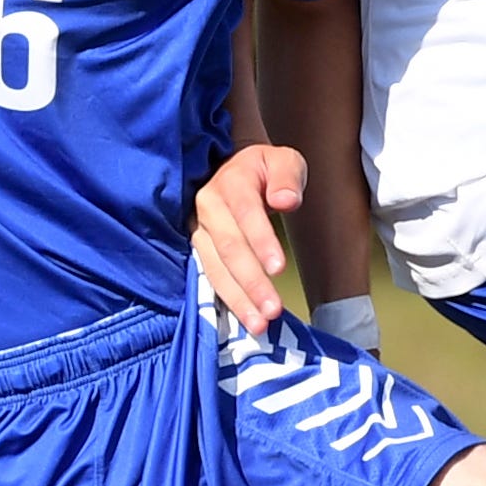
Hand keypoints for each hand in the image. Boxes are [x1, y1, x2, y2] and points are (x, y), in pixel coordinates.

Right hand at [192, 143, 307, 331]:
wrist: (233, 169)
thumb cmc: (264, 170)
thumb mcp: (284, 160)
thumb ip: (287, 177)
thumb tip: (285, 201)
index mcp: (231, 183)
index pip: (245, 213)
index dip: (261, 241)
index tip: (279, 268)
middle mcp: (208, 207)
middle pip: (228, 247)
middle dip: (251, 281)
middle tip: (273, 309)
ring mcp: (199, 230)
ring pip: (214, 268)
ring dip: (237, 298)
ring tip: (259, 324)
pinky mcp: (199, 249)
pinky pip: (209, 277)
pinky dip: (226, 300)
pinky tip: (242, 319)